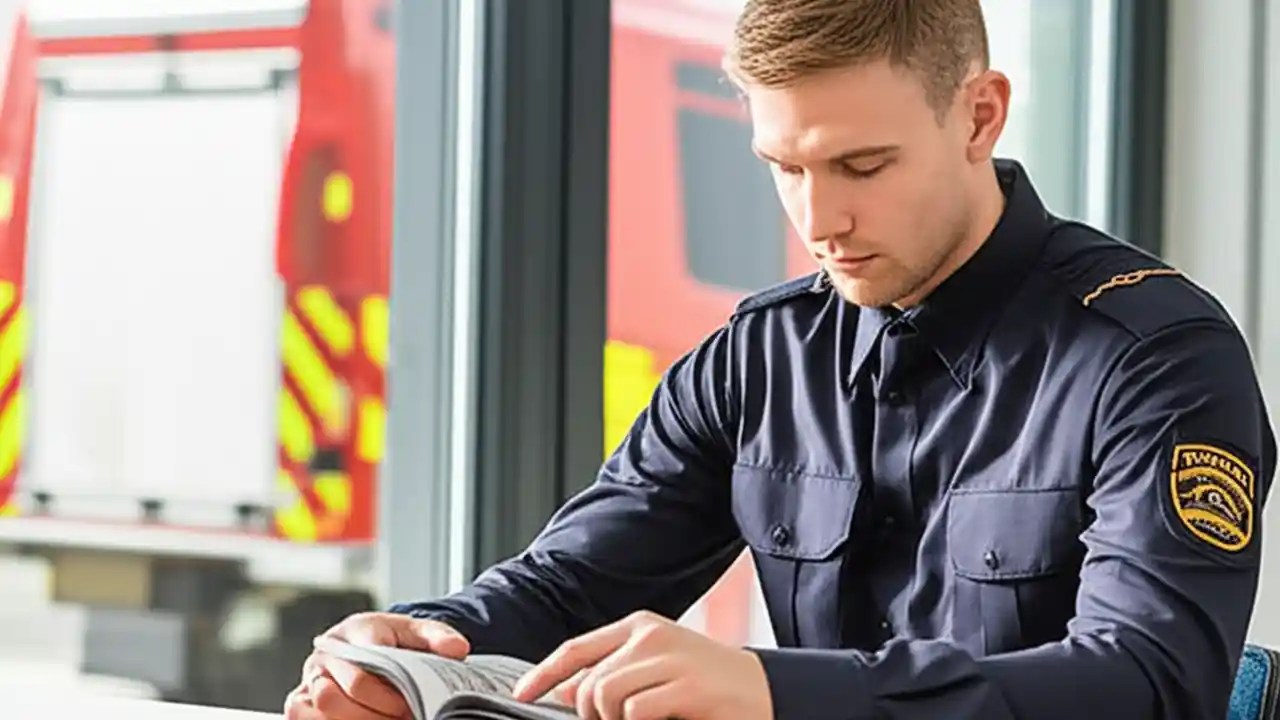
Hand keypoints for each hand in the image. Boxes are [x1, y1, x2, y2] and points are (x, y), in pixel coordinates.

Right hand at [283, 612, 469, 719]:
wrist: (366, 643)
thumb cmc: (392, 641)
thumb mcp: (419, 632)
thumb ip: (439, 637)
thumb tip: (458, 649)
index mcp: (358, 630)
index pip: (371, 655)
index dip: (393, 687)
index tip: (413, 702)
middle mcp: (328, 652)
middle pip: (350, 687)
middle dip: (382, 709)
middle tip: (406, 715)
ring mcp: (311, 676)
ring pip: (324, 705)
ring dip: (358, 719)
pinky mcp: (300, 698)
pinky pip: (302, 717)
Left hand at [511, 610, 772, 719]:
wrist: (764, 691)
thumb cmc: (706, 686)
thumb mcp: (655, 671)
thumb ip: (612, 674)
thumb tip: (565, 691)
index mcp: (639, 627)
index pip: (576, 648)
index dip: (543, 673)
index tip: (522, 695)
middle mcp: (650, 636)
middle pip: (587, 682)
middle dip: (591, 715)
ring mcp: (668, 657)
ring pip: (605, 696)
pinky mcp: (686, 683)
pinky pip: (634, 711)